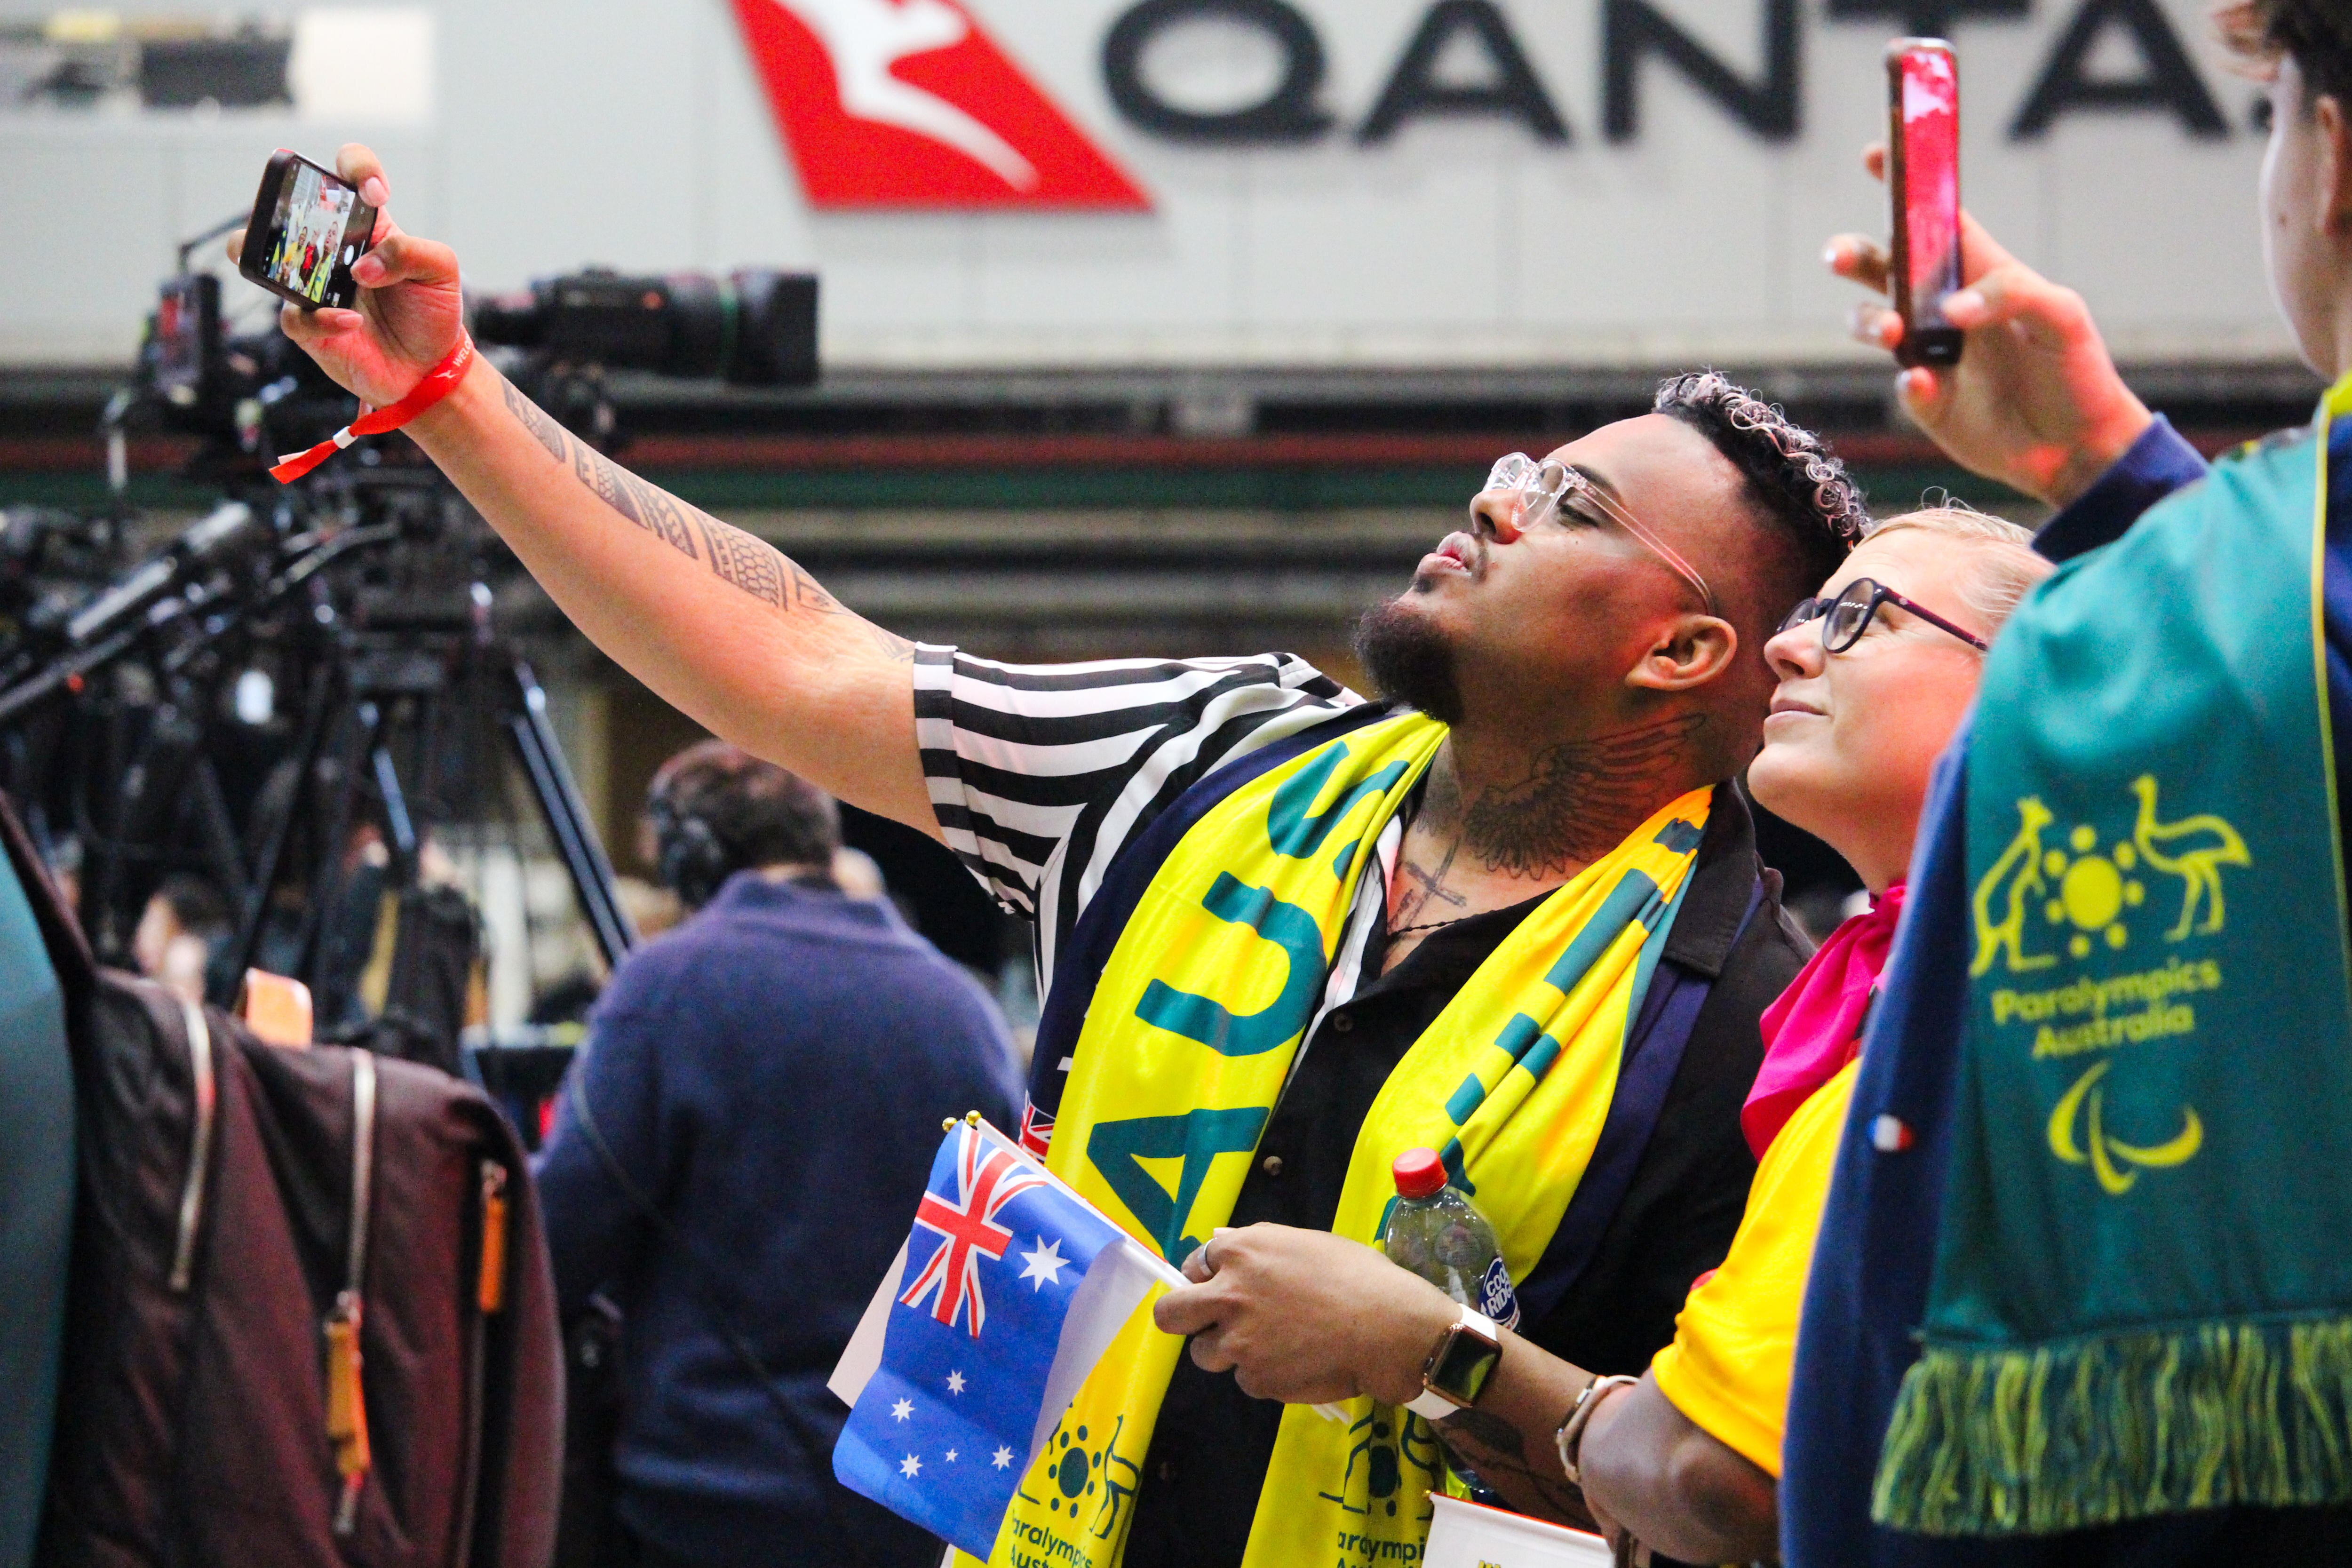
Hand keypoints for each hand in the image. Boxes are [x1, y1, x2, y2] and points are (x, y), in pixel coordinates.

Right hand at [227, 144, 466, 408]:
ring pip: (252, 251)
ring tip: (310, 267)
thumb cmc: (429, 310)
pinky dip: (321, 318)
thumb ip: (411, 253)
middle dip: (280, 200)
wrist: (428, 365)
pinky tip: (351, 322)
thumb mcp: (440, 272)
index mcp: (364, 223)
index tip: (375, 192)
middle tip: (314, 218)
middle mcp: (327, 246)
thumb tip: (363, 267)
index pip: (347, 174)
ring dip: (268, 252)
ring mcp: (309, 283)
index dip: (356, 168)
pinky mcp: (307, 324)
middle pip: (279, 205)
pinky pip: (294, 315)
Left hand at [1151, 1225, 1457, 1406]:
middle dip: (1183, 1318)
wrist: (1389, 1327)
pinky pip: (1246, 1380)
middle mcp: (1228, 1294)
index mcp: (1241, 1252)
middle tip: (1206, 1324)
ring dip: (1228, 1352)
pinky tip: (1297, 1364)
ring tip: (1269, 1347)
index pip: (1195, 1264)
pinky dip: (1265, 1375)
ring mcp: (1238, 1342)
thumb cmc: (1358, 1276)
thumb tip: (1235, 1255)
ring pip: (1206, 1354)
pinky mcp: (1255, 1379)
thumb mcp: (1306, 1244)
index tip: (1220, 1286)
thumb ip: (1262, 1251)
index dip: (1207, 1277)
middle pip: (1172, 1314)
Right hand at [1826, 143, 2151, 508]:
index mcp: (1980, 273)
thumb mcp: (2061, 315)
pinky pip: (1900, 386)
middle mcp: (1944, 309)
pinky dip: (1908, 383)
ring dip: (1870, 321)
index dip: (1904, 185)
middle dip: (1853, 255)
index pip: (1934, 220)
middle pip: (1883, 269)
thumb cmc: (2077, 368)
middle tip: (1839, 256)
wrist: (2078, 446)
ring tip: (1893, 332)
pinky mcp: (1926, 402)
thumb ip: (2010, 293)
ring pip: (1873, 324)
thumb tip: (1949, 311)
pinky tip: (1927, 385)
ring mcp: (1930, 355)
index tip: (1876, 155)